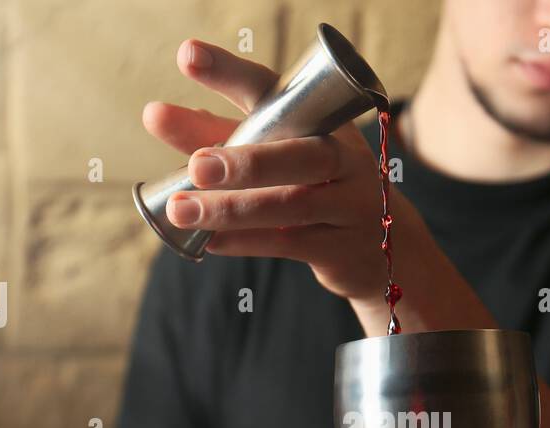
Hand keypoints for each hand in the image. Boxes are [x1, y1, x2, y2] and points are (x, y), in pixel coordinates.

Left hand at [144, 39, 419, 333]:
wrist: (388, 250)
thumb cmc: (321, 189)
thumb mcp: (280, 156)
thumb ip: (226, 137)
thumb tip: (162, 118)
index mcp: (323, 121)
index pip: (274, 90)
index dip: (231, 73)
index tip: (187, 56)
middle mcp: (343, 158)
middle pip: (297, 155)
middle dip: (244, 160)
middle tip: (195, 164)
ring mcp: (348, 206)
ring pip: (289, 205)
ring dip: (230, 209)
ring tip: (180, 210)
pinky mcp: (341, 250)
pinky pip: (288, 244)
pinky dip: (245, 242)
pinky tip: (209, 241)